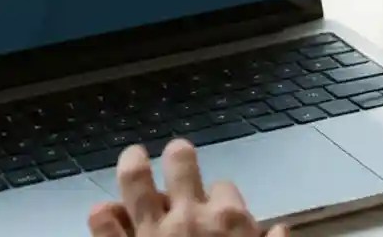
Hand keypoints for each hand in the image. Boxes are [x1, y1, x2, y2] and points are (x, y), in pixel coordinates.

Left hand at [87, 139, 288, 236]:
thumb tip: (281, 232)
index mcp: (228, 220)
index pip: (225, 189)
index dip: (222, 197)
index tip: (220, 207)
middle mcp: (188, 214)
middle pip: (182, 164)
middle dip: (179, 155)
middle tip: (176, 153)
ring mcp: (151, 230)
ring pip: (135, 180)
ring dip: (133, 165)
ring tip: (134, 156)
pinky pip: (105, 227)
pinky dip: (102, 218)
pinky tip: (102, 213)